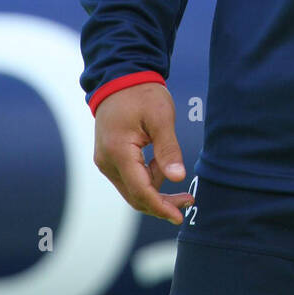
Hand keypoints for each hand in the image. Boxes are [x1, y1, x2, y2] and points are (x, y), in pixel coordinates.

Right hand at [93, 82, 195, 224]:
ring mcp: (105, 161)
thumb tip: (177, 178)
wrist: (120, 78)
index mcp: (118, 152)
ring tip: (172, 165)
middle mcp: (106, 161)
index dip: (161, 206)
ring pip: (132, 189)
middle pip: (135, 196)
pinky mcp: (109, 158)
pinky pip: (129, 178)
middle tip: (188, 199)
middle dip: (161, 202)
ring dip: (155, 188)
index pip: (140, 191)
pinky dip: (147, 178)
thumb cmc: (142, 94)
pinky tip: (159, 163)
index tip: (180, 215)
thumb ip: (169, 150)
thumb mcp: (161, 118)